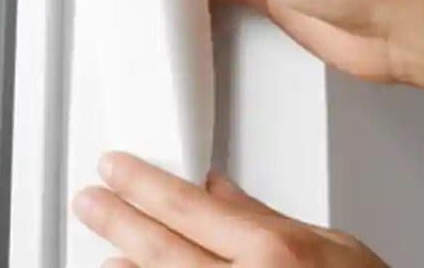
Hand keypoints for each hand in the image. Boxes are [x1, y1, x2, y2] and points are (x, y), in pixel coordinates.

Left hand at [73, 151, 387, 266]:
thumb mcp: (333, 247)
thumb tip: (217, 189)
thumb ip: (265, 217)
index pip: (188, 207)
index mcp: (275, 253)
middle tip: (90, 201)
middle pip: (161, 249)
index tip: (116, 168)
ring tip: (105, 255)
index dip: (143, 184)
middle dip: (118, 220)